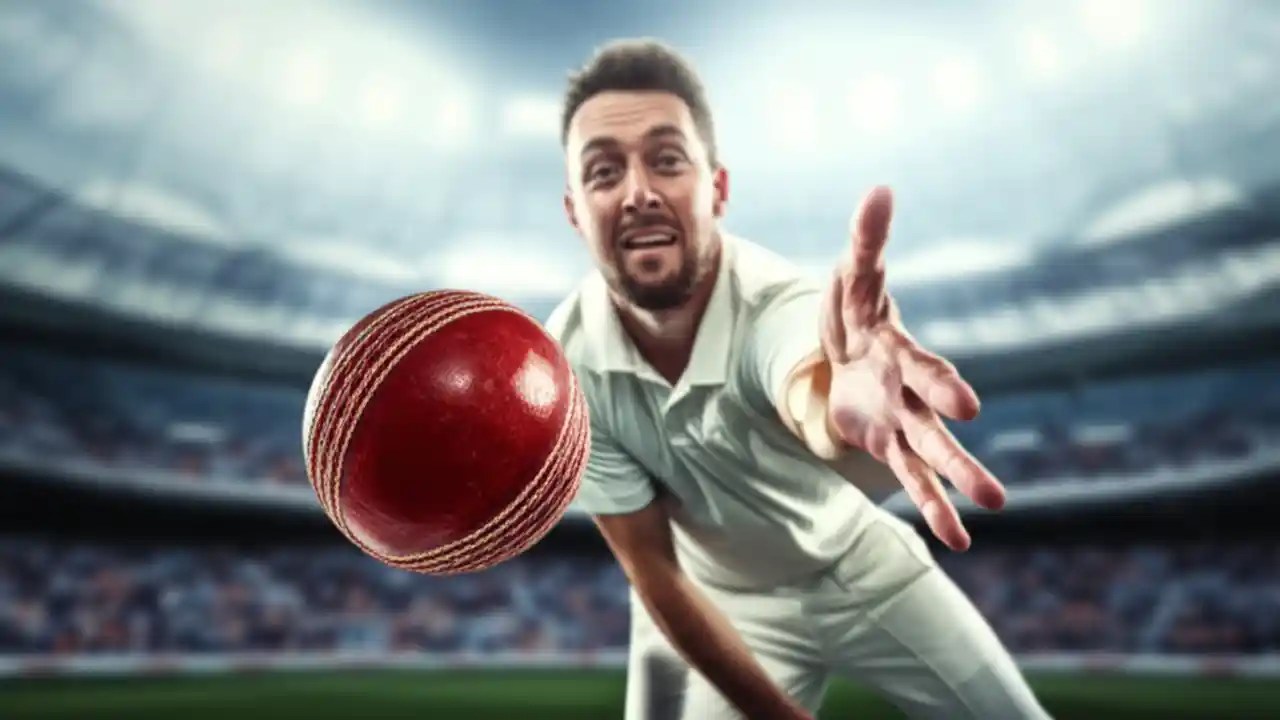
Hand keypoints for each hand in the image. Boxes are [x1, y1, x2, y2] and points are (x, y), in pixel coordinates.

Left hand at [820, 186, 1005, 550]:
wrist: (847, 344)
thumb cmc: (855, 307)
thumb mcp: (854, 276)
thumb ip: (868, 239)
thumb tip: (881, 189)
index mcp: (903, 351)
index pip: (926, 369)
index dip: (942, 386)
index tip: (965, 407)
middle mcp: (911, 391)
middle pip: (934, 425)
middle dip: (957, 453)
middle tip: (991, 489)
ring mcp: (903, 421)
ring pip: (930, 458)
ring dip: (957, 486)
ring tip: (992, 510)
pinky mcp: (888, 442)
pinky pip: (909, 478)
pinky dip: (932, 508)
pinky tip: (958, 541)